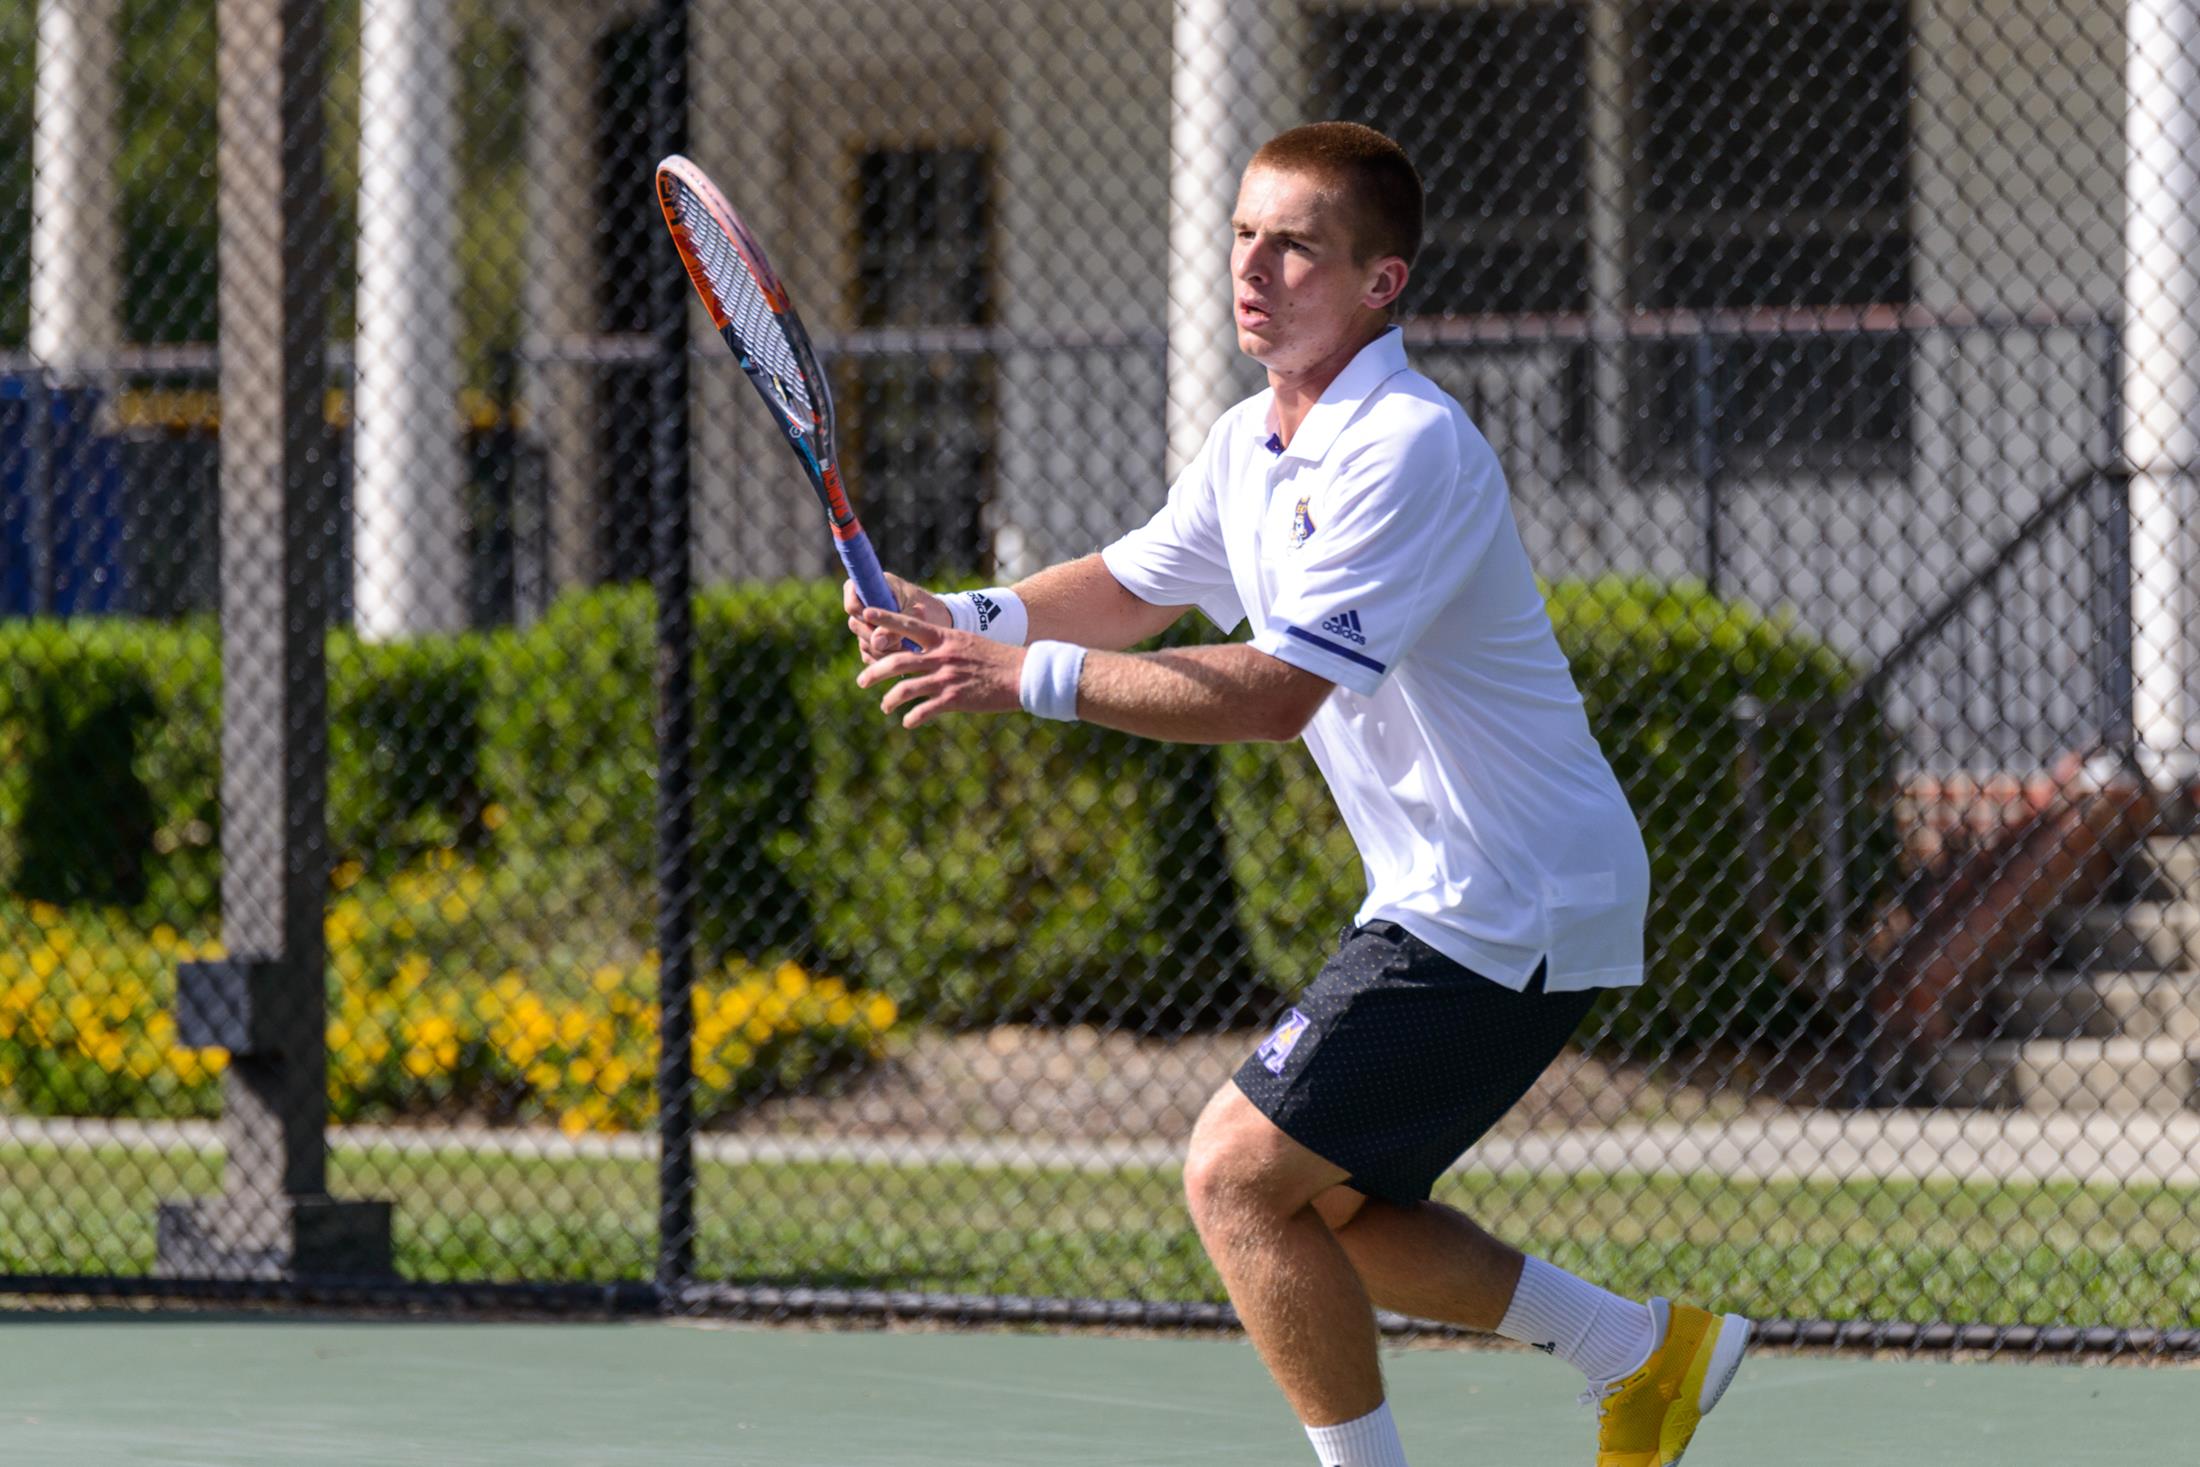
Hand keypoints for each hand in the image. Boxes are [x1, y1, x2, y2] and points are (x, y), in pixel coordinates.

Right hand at [844, 573, 949, 662]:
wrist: (942, 623)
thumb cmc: (931, 610)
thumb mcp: (915, 616)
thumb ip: (895, 627)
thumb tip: (876, 642)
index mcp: (875, 586)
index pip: (852, 595)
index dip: (859, 611)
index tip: (875, 622)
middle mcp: (868, 605)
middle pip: (855, 623)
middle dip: (874, 638)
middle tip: (898, 644)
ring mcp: (869, 624)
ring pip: (863, 642)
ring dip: (882, 652)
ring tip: (905, 650)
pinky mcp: (874, 641)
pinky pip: (869, 655)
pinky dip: (883, 660)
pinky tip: (901, 659)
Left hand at [853, 608, 1023, 727]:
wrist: (1022, 674)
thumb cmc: (997, 658)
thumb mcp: (968, 643)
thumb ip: (944, 645)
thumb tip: (925, 650)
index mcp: (945, 638)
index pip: (908, 624)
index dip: (885, 619)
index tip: (864, 614)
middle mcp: (941, 656)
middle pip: (897, 661)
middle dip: (874, 672)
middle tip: (861, 681)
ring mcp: (946, 678)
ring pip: (906, 689)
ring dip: (889, 699)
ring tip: (884, 706)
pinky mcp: (954, 699)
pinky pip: (924, 711)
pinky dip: (912, 718)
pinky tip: (908, 723)